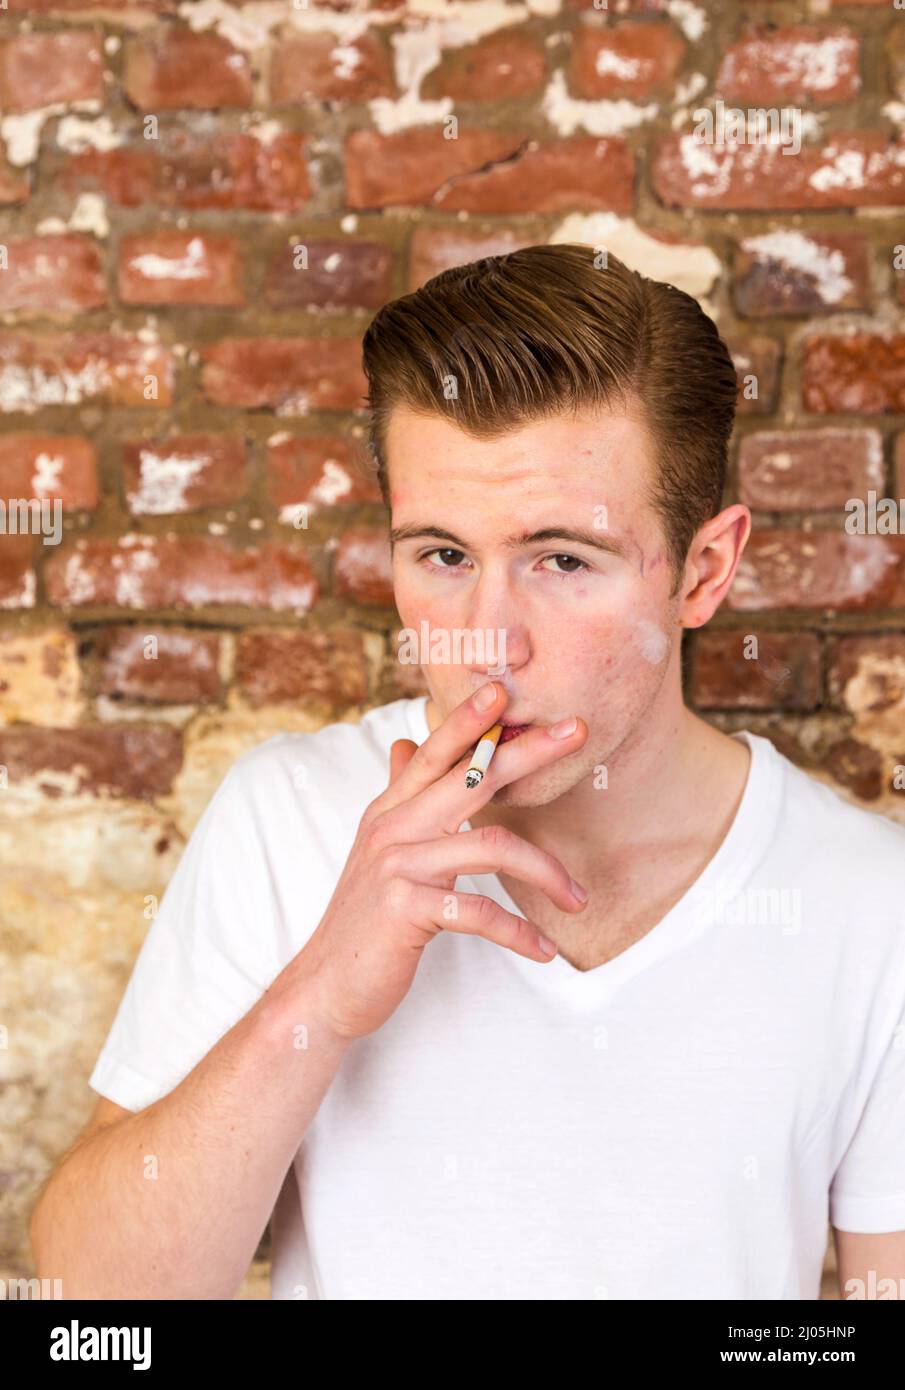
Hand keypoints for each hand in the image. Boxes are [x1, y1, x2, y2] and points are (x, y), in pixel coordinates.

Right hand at [300, 682, 587, 1040]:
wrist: (325, 985)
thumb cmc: (365, 919)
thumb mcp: (378, 850)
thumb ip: (399, 796)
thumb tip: (406, 744)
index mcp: (390, 810)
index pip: (437, 752)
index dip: (470, 718)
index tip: (507, 689)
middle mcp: (392, 828)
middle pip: (471, 777)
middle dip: (527, 752)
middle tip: (575, 731)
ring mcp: (397, 867)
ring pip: (489, 845)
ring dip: (545, 871)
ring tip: (577, 896)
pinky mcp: (405, 910)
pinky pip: (478, 911)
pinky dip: (518, 932)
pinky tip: (543, 949)